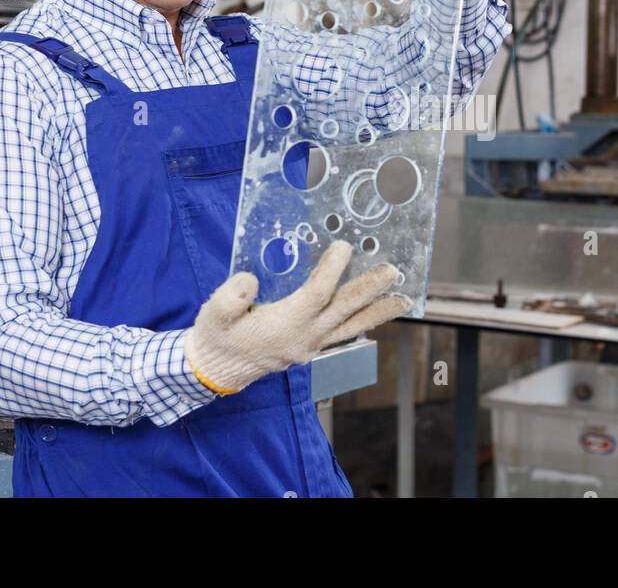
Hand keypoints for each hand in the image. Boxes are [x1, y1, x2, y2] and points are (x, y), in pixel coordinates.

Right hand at [184, 241, 408, 394]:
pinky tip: (377, 313)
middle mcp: (304, 338)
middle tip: (393, 272)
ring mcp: (310, 345)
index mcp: (284, 326)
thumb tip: (249, 281)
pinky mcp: (311, 348)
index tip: (344, 247)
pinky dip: (362, 323)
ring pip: (351, 327)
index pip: (316, 295)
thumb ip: (229, 297)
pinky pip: (343, 334)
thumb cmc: (216, 337)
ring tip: (404, 300)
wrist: (216, 369)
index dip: (332, 270)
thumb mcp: (213, 314)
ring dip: (378, 312)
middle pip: (344, 311)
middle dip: (370, 290)